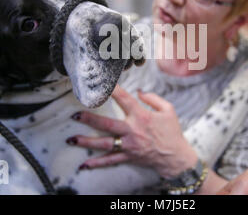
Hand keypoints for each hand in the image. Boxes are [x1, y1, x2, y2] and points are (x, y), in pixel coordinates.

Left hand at [67, 84, 197, 177]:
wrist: (176, 157)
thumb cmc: (172, 132)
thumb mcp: (168, 110)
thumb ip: (153, 98)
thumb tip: (139, 91)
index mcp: (142, 116)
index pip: (125, 99)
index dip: (113, 90)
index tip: (102, 84)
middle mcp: (133, 130)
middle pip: (108, 124)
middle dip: (90, 119)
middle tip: (76, 115)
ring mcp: (129, 145)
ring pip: (105, 143)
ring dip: (87, 141)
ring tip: (72, 139)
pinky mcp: (128, 157)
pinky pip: (110, 161)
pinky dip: (97, 163)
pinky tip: (84, 164)